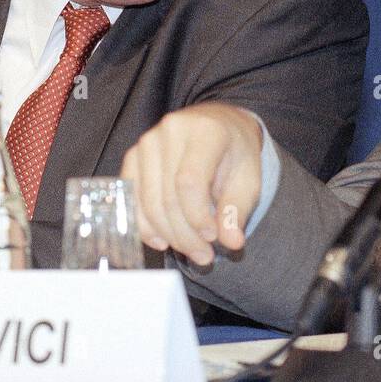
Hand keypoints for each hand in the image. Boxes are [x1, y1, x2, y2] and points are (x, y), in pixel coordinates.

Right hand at [121, 102, 264, 265]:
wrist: (219, 125)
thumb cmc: (235, 152)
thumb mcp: (248, 178)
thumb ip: (237, 209)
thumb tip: (232, 242)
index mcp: (204, 131)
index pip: (189, 182)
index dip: (197, 217)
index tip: (212, 238)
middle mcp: (171, 130)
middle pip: (167, 195)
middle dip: (184, 234)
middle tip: (204, 256)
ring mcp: (147, 141)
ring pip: (148, 201)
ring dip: (167, 234)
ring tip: (190, 251)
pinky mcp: (133, 155)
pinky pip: (132, 197)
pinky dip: (145, 224)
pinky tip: (162, 240)